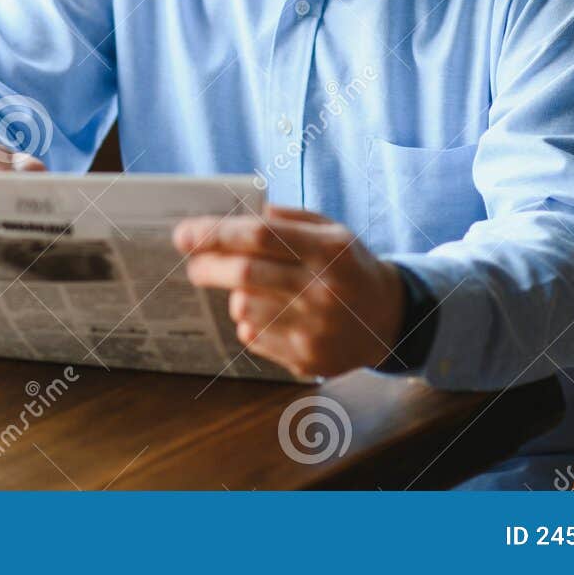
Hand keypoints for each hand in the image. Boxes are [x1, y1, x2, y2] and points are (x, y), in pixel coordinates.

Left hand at [173, 205, 404, 378]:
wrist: (390, 319)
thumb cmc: (349, 266)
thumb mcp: (332, 231)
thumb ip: (288, 219)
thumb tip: (240, 215)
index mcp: (329, 250)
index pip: (259, 236)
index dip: (216, 234)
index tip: (183, 234)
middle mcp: (323, 290)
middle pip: (244, 276)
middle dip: (208, 267)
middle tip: (195, 263)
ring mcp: (315, 330)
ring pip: (245, 308)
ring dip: (234, 296)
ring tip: (249, 290)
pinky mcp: (307, 359)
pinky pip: (255, 337)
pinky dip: (250, 321)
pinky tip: (272, 313)